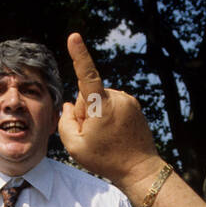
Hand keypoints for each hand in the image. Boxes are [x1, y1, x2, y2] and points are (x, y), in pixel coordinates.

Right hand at [57, 33, 162, 206]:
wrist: (140, 170)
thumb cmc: (106, 159)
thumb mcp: (75, 146)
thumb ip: (65, 122)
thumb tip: (70, 105)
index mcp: (103, 105)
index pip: (87, 75)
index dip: (79, 55)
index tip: (74, 36)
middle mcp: (118, 97)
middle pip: (88, 96)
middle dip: (85, 112)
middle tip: (94, 136)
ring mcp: (128, 100)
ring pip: (99, 100)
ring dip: (96, 115)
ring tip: (106, 137)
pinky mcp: (134, 105)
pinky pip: (111, 104)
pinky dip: (107, 116)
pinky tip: (114, 133)